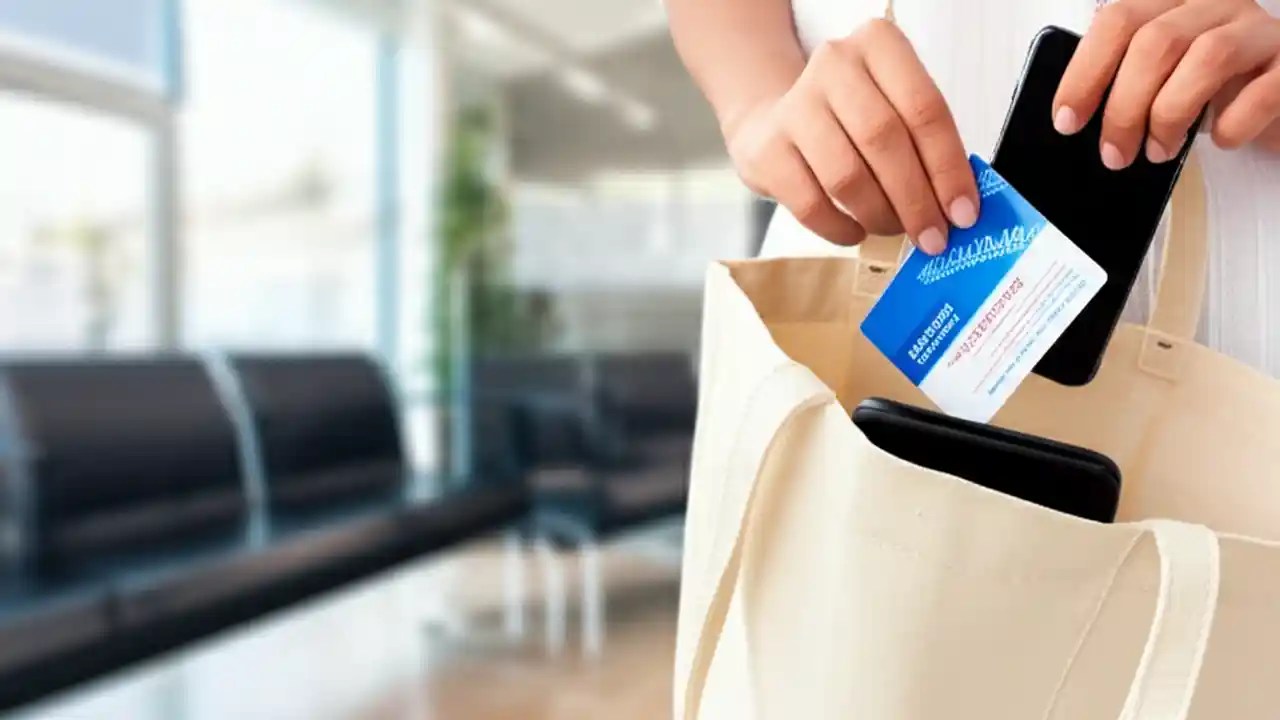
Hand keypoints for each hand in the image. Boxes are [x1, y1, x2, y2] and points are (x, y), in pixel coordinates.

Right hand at [722, 19, 978, 253]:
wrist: (775, 121)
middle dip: (916, 199)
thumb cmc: (850, 118)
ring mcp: (794, 106)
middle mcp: (834, 64)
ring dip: (879, 215)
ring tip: (893, 229)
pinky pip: (810, 204)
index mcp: (878, 44)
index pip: (924, 109)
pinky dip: (840, 228)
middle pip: (884, 140)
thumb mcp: (893, 106)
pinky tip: (855, 232)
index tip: (964, 213)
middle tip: (933, 237)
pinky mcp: (767, 150)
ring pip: (847, 175)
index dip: (948, 168)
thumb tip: (959, 207)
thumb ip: (927, 145)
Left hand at [1054, 0, 1279, 168]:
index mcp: (1173, 2)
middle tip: (1114, 154)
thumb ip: (1126, 80)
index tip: (1067, 121)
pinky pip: (1261, 92)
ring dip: (1170, 115)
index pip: (1117, 20)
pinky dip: (1231, 124)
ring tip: (1159, 151)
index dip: (1085, 73)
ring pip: (1207, 57)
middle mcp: (1217, 4)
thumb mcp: (1161, 77)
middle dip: (1125, 107)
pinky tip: (1221, 140)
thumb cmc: (1212, 91)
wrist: (1277, 101)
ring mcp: (1259, 30)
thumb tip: (1074, 119)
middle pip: (1156, 41)